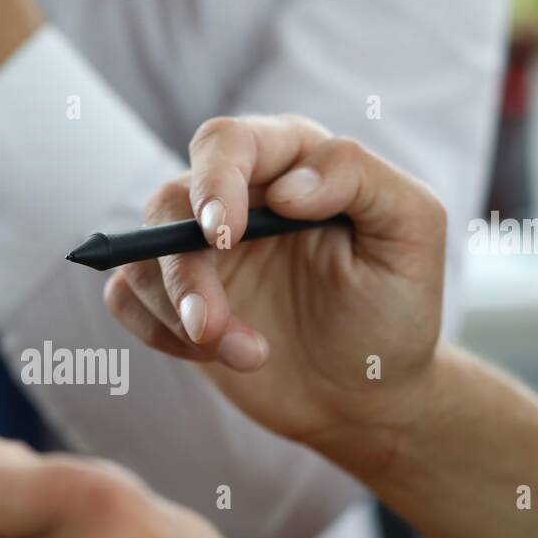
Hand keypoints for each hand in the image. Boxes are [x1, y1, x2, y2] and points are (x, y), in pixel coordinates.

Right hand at [104, 114, 447, 476]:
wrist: (369, 395)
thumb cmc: (396, 307)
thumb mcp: (412, 230)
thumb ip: (360, 178)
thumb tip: (286, 187)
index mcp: (290, 161)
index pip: (226, 143)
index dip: (213, 182)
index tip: (223, 238)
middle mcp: (236, 198)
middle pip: (169, 201)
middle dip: (183, 267)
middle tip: (210, 324)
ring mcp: (200, 252)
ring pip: (141, 255)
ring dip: (177, 311)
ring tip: (246, 355)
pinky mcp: (175, 301)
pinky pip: (126, 296)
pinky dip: (155, 329)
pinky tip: (215, 355)